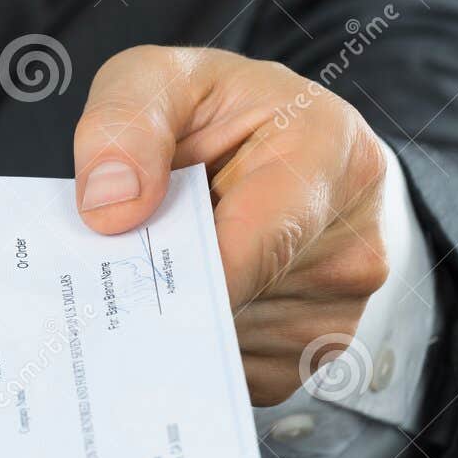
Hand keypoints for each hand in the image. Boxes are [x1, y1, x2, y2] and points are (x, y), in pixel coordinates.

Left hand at [73, 46, 390, 405]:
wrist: (280, 152)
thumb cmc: (219, 114)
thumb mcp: (160, 82)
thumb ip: (126, 123)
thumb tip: (109, 212)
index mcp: (326, 148)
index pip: (261, 238)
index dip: (188, 274)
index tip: (126, 287)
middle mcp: (352, 234)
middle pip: (237, 301)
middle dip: (161, 294)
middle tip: (105, 277)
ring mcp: (340, 302)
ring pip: (228, 344)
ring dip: (174, 323)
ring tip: (150, 272)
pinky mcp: (315, 351)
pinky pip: (235, 374)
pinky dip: (193, 349)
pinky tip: (175, 304)